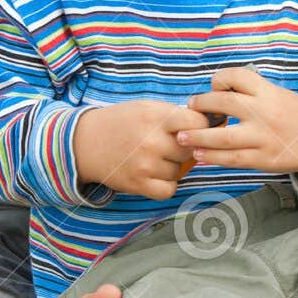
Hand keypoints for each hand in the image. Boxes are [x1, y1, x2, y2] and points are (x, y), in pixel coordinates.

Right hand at [72, 100, 209, 199]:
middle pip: (191, 149)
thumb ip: (176, 114)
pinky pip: (169, 189)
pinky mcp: (138, 184)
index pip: (198, 124)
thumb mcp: (147, 108)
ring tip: (157, 158)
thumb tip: (212, 121)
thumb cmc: (122, 122)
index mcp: (156, 117)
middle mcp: (151, 140)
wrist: (85, 142)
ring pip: (180, 170)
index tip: (196, 129)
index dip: (202, 127)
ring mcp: (145, 164)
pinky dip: (166, 184)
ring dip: (174, 166)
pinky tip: (156, 174)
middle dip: (186, 148)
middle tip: (171, 144)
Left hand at [179, 67, 297, 191]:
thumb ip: (251, 92)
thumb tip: (215, 92)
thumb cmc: (293, 114)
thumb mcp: (277, 94)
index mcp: (269, 92)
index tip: (212, 87)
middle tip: (189, 110)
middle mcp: (265, 113)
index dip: (218, 80)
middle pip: (224, 103)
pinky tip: (199, 155)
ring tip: (182, 137)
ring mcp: (263, 138)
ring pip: (223, 137)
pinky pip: (232, 159)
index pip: (236, 76)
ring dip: (198, 137)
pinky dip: (212, 157)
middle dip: (201, 105)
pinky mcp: (263, 159)